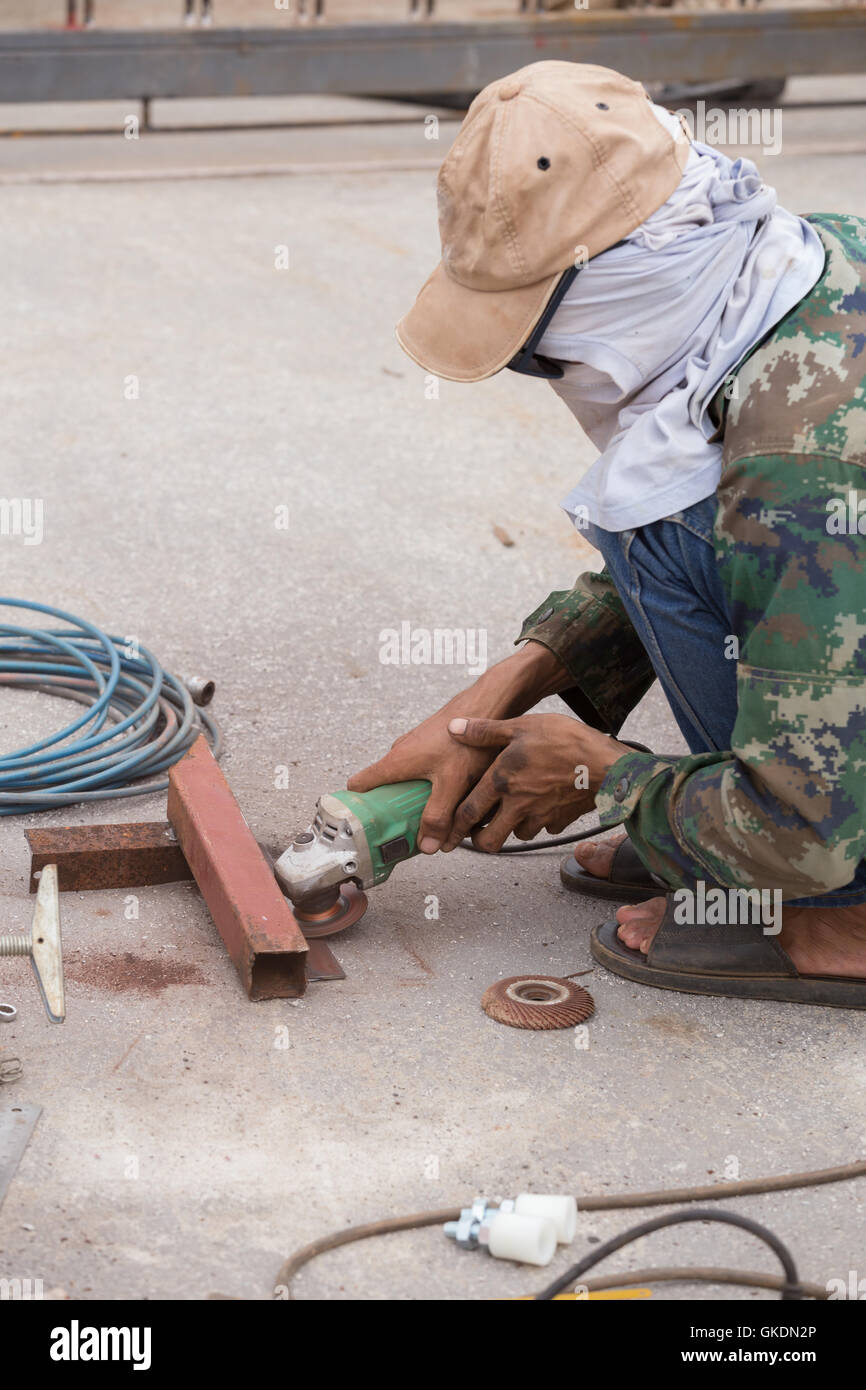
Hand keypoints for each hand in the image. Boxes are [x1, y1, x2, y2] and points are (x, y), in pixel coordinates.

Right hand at [346, 645, 567, 851]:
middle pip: (384, 787)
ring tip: (435, 813)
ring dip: (415, 796)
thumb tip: (427, 846)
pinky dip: (430, 783)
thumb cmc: (466, 740)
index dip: (357, 806)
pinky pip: (422, 769)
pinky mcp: (431, 743)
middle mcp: (400, 752)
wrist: (487, 705)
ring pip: (406, 778)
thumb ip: (438, 816)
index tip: (367, 825)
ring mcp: (415, 746)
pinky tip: (452, 791)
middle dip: (395, 810)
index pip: (358, 785)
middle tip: (409, 829)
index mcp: (395, 762)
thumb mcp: (452, 785)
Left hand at [440, 713, 629, 852]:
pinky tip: (543, 807)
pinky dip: (541, 822)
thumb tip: (454, 727)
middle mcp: (517, 805)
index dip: (454, 828)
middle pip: (490, 841)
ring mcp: (540, 816)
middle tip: (479, 833)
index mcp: (502, 781)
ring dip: (512, 828)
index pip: (469, 812)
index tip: (447, 837)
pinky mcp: (561, 821)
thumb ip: (485, 731)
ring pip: (518, 835)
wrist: (606, 764)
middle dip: (481, 841)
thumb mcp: (522, 726)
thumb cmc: (565, 740)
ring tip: (512, 814)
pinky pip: (545, 828)